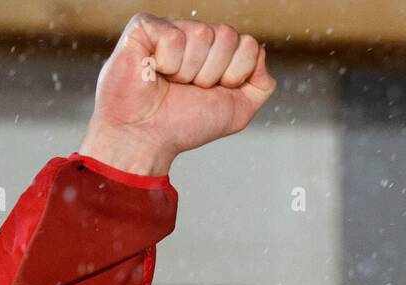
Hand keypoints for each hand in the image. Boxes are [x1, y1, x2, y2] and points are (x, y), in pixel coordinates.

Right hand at [78, 13, 276, 175]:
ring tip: (171, 81)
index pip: (249, 45)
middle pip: (228, 35)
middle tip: (190, 88)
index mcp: (218, 52)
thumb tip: (260, 51)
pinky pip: (174, 36)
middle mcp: (196, 36)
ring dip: (189, 70)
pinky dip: (167, 62)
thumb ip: (260, 84)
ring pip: (202, 33)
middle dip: (214, 73)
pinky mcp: (144, 26)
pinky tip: (154, 70)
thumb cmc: (187, 123)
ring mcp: (171, 28)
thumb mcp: (237, 110)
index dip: (236, 75)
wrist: (147, 136)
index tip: (214, 92)